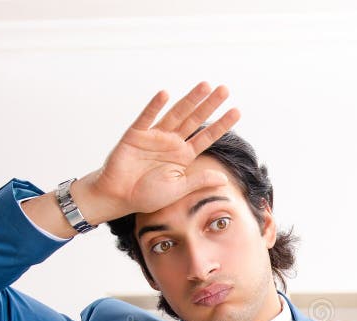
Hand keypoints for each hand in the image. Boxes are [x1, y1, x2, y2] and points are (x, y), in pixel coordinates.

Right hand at [77, 82, 239, 221]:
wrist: (119, 197)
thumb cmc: (147, 195)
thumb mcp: (178, 189)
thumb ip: (199, 181)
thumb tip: (224, 179)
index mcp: (183, 155)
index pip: (206, 136)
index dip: (221, 125)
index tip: (237, 111)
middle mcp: (171, 142)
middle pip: (195, 119)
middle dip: (209, 105)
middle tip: (225, 89)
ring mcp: (155, 136)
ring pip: (176, 113)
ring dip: (190, 100)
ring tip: (205, 86)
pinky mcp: (136, 134)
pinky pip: (147, 118)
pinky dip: (154, 106)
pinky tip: (165, 95)